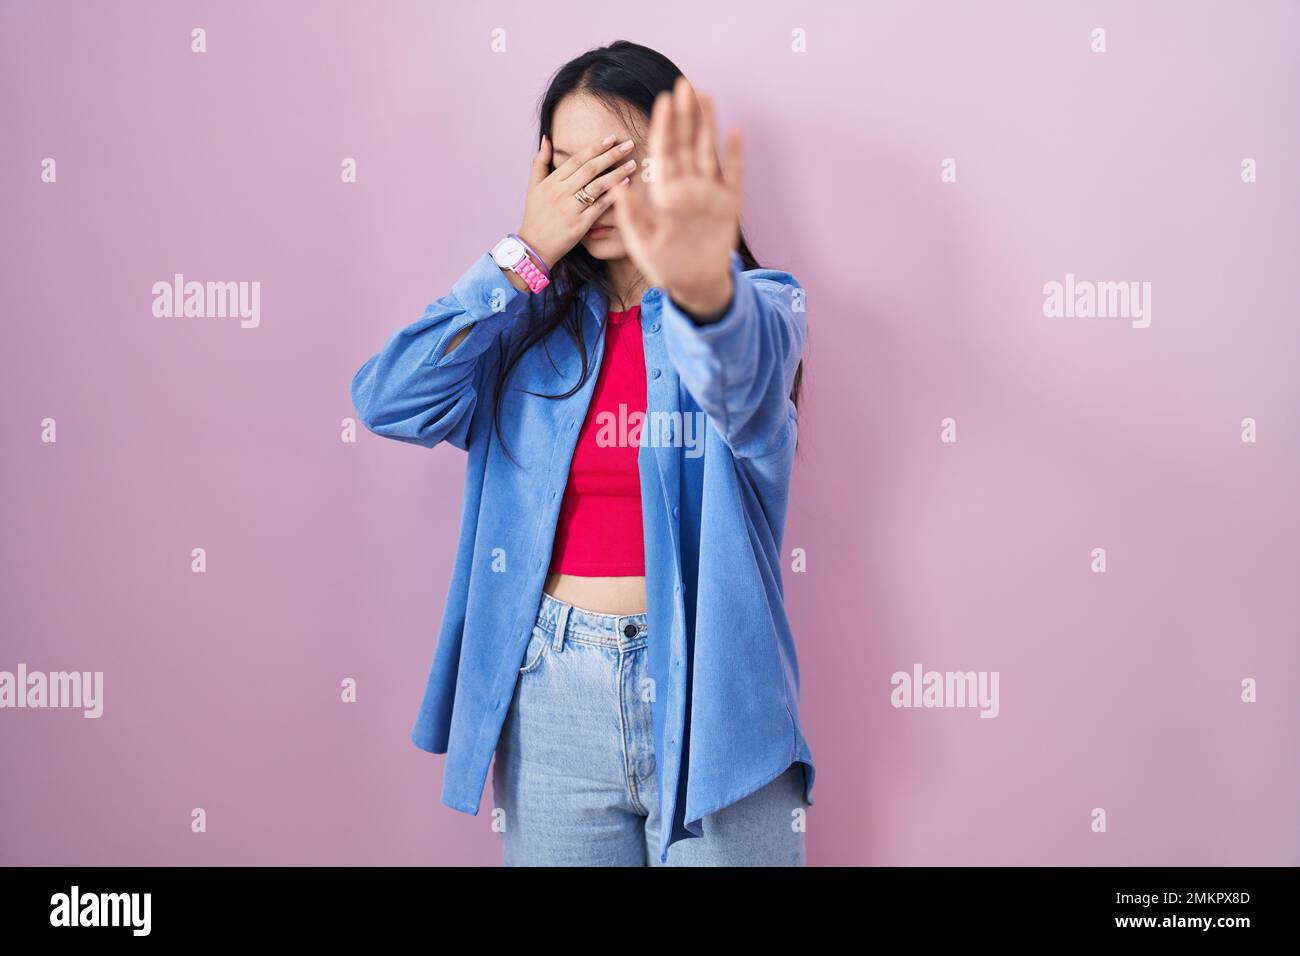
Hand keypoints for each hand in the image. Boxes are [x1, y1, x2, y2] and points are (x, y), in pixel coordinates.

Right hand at [516, 133, 638, 269]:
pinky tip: (626, 185)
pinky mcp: (580, 224)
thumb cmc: (536, 215)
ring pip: (597, 186)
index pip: (577, 160)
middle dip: (610, 155)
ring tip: (633, 163)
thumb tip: (547, 138)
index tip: (611, 138)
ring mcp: (571, 209)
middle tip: (628, 144)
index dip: (595, 147)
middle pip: (590, 169)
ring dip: (616, 173)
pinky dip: (613, 194)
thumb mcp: (533, 187)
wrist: (534, 246)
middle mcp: (561, 193)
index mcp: (552, 182)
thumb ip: (540, 161)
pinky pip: (599, 206)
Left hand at [610, 76, 740, 316]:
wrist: (694, 286)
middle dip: (685, 115)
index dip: (664, 126)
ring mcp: (709, 194)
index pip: (664, 152)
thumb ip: (631, 215)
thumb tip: (617, 186)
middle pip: (687, 144)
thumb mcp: (642, 242)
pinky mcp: (729, 204)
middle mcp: (687, 187)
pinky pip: (733, 174)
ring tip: (706, 96)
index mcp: (665, 193)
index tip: (662, 100)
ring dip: (708, 125)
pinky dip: (735, 154)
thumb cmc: (664, 266)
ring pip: (709, 151)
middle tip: (683, 84)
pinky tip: (734, 132)